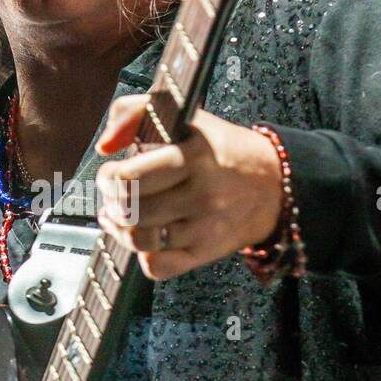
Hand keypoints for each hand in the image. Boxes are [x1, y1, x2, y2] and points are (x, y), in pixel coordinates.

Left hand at [95, 94, 282, 279]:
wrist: (274, 184)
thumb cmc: (222, 150)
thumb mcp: (187, 117)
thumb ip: (137, 113)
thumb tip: (105, 145)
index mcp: (195, 156)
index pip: (131, 178)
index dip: (109, 177)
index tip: (112, 172)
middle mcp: (202, 194)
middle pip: (131, 210)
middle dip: (112, 202)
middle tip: (115, 194)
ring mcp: (205, 227)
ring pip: (139, 241)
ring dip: (121, 229)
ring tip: (122, 216)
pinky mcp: (206, 252)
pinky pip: (158, 267)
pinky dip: (143, 256)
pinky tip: (144, 239)